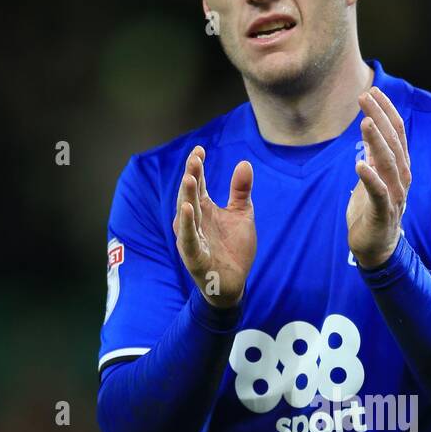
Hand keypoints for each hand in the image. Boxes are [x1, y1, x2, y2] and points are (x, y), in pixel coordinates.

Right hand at [173, 147, 255, 307]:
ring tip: (189, 178)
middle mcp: (193, 221)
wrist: (234, 282)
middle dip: (191, 176)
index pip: (198, 184)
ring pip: (186, 214)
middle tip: (195, 159)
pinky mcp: (193, 256)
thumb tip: (244, 162)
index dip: (197, 167)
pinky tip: (188, 209)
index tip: (200, 149)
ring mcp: (190, 238)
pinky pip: (188, 238)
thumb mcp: (241, 214)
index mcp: (203, 209)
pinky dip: (186, 225)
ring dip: (186, 196)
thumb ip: (240, 190)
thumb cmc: (233, 248)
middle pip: (190, 195)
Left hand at [346, 86, 410, 268]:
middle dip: (380, 117)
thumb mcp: (372, 179)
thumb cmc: (372, 213)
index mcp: (399, 168)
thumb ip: (375, 158)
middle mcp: (402, 179)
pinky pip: (378, 193)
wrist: (375, 249)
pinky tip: (359, 163)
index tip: (371, 91)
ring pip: (388, 164)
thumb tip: (371, 133)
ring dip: (377, 142)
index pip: (396, 133)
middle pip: (393, 143)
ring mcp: (395, 197)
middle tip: (364, 96)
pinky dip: (370, 178)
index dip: (386, 110)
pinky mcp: (383, 214)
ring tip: (365, 122)